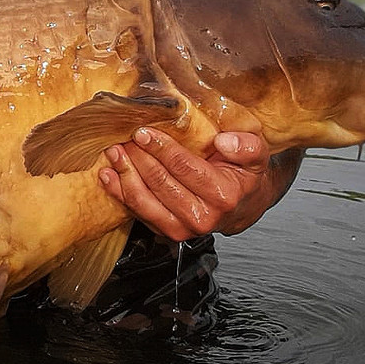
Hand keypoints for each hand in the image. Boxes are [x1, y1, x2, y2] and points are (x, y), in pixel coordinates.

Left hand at [97, 129, 303, 239]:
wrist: (240, 204)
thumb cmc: (242, 174)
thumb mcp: (256, 154)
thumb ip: (247, 145)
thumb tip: (224, 142)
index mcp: (223, 196)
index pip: (184, 168)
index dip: (161, 148)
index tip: (143, 131)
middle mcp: (202, 218)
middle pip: (160, 183)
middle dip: (138, 157)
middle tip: (124, 136)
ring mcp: (182, 229)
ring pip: (144, 201)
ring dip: (124, 175)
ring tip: (113, 152)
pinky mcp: (165, 232)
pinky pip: (136, 213)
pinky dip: (119, 193)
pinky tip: (108, 175)